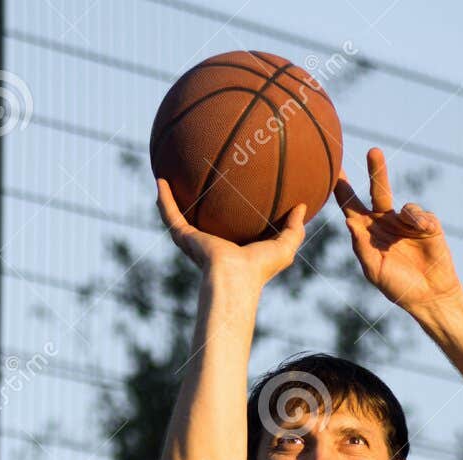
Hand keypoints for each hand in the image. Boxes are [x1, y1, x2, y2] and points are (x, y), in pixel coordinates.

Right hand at [156, 179, 306, 286]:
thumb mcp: (285, 246)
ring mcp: (193, 240)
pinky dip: (164, 198)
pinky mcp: (184, 237)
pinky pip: (170, 214)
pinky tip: (160, 179)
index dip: (224, 212)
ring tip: (164, 179)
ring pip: (176, 216)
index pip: (225, 227)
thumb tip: (302, 206)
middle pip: (197, 219)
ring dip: (169, 199)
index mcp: (229, 246)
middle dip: (192, 203)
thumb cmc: (260, 268)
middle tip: (192, 181)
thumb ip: (295, 227)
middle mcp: (208, 242)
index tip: (226, 192)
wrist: (237, 278)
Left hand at [335, 148, 462, 312]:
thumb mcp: (373, 269)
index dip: (342, 189)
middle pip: (379, 190)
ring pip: (403, 204)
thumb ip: (361, 246)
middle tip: (373, 150)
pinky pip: (419, 214)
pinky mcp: (427, 224)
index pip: (352, 206)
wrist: (429, 295)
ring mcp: (406, 221)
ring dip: (405, 217)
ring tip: (410, 234)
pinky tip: (423, 233)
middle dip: (377, 170)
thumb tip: (349, 222)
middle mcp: (386, 221)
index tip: (332, 171)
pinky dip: (419, 221)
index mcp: (368, 232)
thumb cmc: (397, 286)